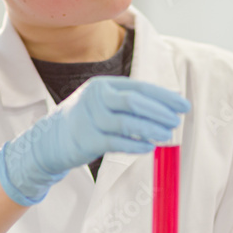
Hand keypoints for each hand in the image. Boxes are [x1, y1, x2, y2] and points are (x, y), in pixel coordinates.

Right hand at [0, 76, 189, 205]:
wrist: (48, 140)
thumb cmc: (85, 121)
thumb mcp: (103, 104)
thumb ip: (129, 104)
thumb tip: (165, 109)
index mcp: (103, 85)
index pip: (140, 88)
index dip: (164, 97)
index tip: (183, 105)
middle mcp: (95, 98)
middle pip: (133, 101)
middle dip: (159, 111)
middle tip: (177, 120)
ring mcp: (89, 119)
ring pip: (126, 123)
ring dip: (151, 129)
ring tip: (168, 134)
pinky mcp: (86, 141)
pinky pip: (116, 143)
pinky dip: (135, 145)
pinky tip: (149, 147)